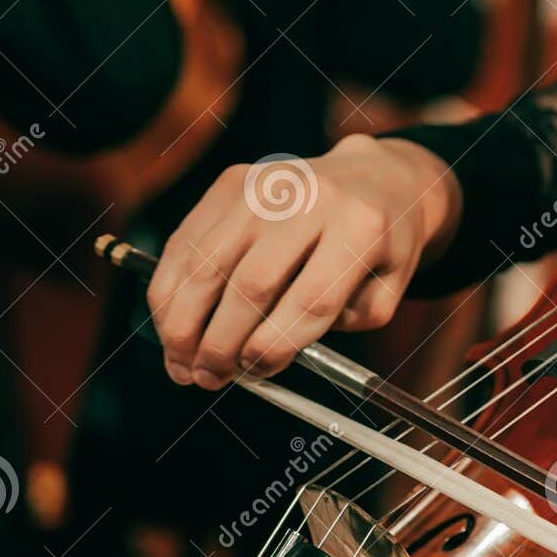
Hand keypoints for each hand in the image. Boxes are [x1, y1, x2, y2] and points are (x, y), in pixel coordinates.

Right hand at [148, 135, 460, 389]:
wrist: (372, 177)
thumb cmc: (380, 245)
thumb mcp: (387, 289)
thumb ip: (342, 322)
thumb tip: (266, 352)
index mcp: (361, 229)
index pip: (312, 300)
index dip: (277, 345)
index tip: (254, 373)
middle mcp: (310, 201)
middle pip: (252, 284)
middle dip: (222, 342)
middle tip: (208, 379)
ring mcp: (266, 187)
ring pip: (208, 263)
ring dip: (184, 322)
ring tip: (182, 365)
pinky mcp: (233, 182)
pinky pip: (188, 241)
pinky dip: (170, 288)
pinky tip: (169, 324)